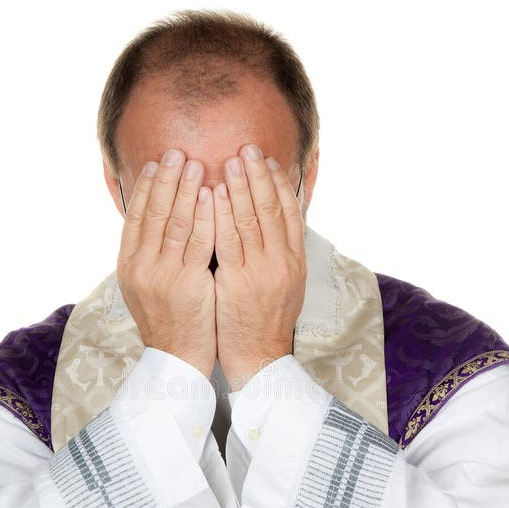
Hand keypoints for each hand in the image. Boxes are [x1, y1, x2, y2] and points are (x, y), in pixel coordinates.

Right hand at [117, 148, 216, 377]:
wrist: (175, 360)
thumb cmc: (168, 321)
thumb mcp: (145, 287)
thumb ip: (147, 255)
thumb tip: (152, 223)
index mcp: (129, 265)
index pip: (135, 216)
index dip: (146, 187)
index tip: (156, 163)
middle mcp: (142, 266)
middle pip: (154, 212)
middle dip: (167, 179)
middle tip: (177, 152)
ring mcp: (164, 275)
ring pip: (176, 222)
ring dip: (187, 189)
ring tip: (197, 164)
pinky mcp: (189, 284)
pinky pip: (199, 243)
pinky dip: (206, 216)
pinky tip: (212, 196)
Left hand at [213, 144, 306, 389]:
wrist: (261, 359)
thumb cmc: (265, 323)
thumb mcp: (283, 286)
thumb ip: (278, 255)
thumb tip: (272, 227)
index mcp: (295, 260)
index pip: (290, 212)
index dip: (278, 184)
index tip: (268, 161)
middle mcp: (282, 261)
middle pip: (272, 208)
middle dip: (259, 175)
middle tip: (248, 148)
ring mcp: (261, 271)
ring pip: (252, 220)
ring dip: (241, 186)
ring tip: (231, 161)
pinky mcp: (238, 283)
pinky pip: (229, 242)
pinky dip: (222, 215)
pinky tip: (213, 194)